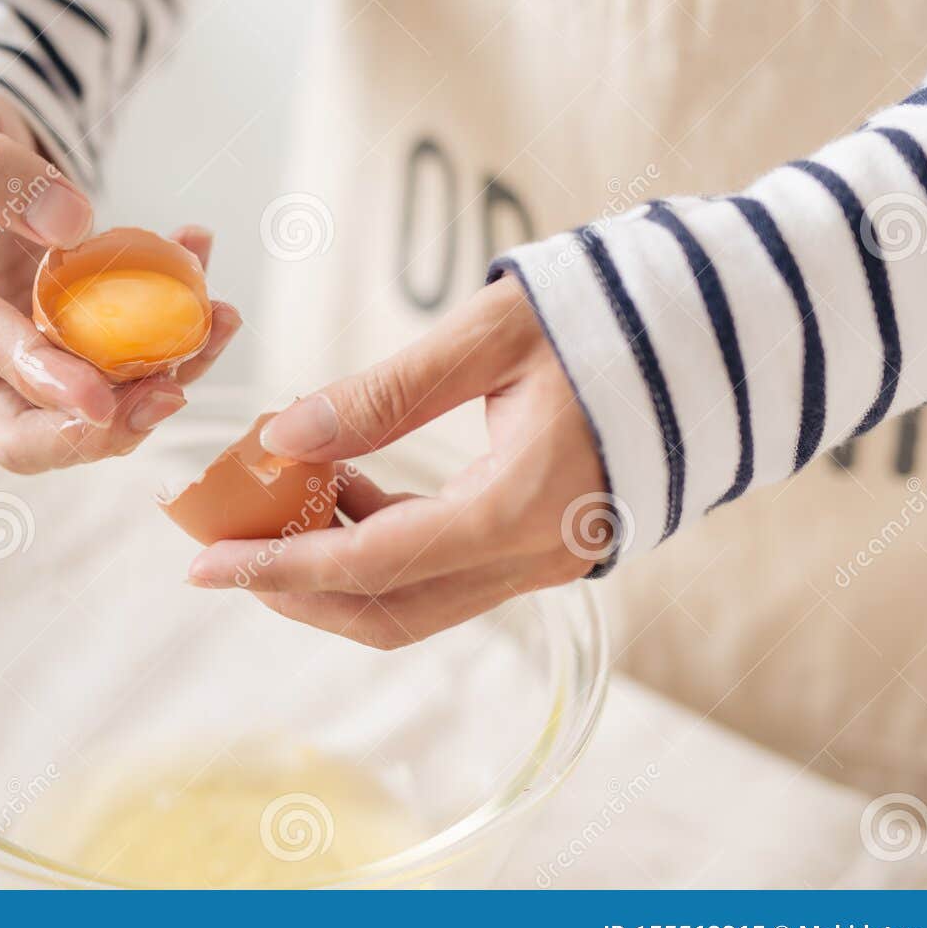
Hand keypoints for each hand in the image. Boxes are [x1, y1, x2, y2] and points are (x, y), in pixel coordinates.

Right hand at [0, 86, 239, 472]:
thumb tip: (69, 228)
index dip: (40, 380)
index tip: (99, 398)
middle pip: (21, 436)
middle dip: (99, 432)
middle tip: (169, 393)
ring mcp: (9, 367)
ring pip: (82, 416)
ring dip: (156, 388)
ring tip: (216, 323)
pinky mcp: (59, 359)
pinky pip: (117, 375)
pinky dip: (171, 348)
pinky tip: (212, 299)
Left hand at [186, 276, 607, 648]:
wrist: (724, 333)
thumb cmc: (613, 317)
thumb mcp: (488, 337)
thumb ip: (382, 395)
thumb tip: (282, 439)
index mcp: (521, 509)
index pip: (374, 563)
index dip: (278, 570)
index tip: (202, 565)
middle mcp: (537, 557)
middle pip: (389, 610)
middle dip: (294, 590)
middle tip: (223, 548)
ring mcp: (548, 561)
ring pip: (416, 602)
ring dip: (334, 572)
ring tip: (273, 506)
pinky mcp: (547, 547)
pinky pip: (445, 573)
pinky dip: (381, 548)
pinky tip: (342, 489)